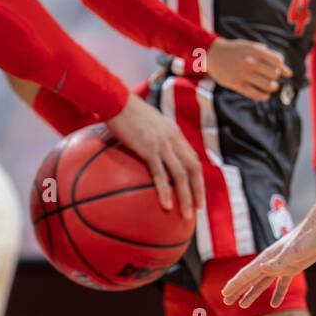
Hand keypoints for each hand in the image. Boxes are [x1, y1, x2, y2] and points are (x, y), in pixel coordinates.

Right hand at [105, 95, 205, 216]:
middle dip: (199, 190)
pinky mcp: (149, 149)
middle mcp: (174, 140)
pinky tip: (166, 205)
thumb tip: (148, 152)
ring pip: (181, 175)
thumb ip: (152, 137)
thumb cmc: (126, 112)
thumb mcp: (147, 123)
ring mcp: (163, 145)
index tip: (198, 193)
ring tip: (186, 215)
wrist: (117, 101)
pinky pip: (160, 174)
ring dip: (186, 196)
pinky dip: (165, 190)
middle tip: (198, 209)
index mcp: (175, 134)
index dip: (198, 177)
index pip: (193, 159)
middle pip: (193, 168)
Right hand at [206, 38, 289, 100]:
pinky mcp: (237, 84)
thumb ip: (270, 56)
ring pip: (267, 85)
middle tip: (272, 78)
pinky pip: (255, 95)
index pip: (278, 60)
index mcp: (255, 51)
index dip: (281, 66)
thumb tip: (288, 73)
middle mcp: (250, 62)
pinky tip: (265, 95)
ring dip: (272, 87)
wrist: (212, 54)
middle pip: (274, 74)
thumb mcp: (252, 46)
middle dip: (276, 78)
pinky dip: (264, 96)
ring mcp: (243, 74)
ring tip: (270, 86)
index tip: (278, 69)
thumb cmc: (237, 51)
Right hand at [221, 224, 315, 308]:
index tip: (224, 293)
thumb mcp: (293, 252)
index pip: (247, 274)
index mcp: (267, 258)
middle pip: (251, 279)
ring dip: (253, 293)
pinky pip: (282, 284)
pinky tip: (274, 304)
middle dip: (238, 290)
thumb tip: (261, 268)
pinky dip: (277, 294)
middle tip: (226, 301)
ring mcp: (281, 265)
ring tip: (242, 304)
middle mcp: (271, 262)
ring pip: (263, 282)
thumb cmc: (306, 238)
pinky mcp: (293, 268)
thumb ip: (278, 262)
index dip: (235, 284)